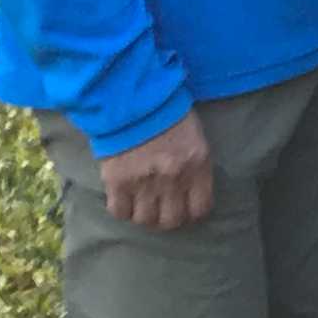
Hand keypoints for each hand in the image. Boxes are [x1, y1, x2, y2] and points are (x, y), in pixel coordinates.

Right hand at [98, 110, 213, 229]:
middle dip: (167, 218)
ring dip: (144, 215)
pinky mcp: (117, 182)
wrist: (132, 97)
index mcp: (196, 165)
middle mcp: (173, 178)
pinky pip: (120, 212)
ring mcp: (144, 182)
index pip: (200, 209)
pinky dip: (122, 209)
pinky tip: (124, 199)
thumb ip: (195, 166)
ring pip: (145, 220)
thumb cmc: (167, 112)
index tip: (185, 208)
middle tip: (162, 209)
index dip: (192, 212)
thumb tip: (191, 192)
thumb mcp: (194, 136)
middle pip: (171, 220)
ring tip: (142, 204)